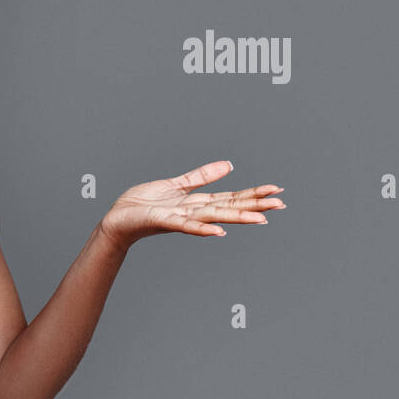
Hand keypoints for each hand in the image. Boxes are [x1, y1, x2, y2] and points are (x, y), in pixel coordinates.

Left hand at [98, 160, 283, 250]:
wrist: (117, 219)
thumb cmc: (143, 205)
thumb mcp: (176, 185)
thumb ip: (202, 177)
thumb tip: (229, 165)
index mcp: (197, 203)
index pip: (231, 198)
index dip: (253, 194)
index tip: (276, 191)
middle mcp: (193, 213)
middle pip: (229, 208)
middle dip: (254, 206)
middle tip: (281, 204)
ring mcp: (180, 218)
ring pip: (213, 217)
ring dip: (237, 218)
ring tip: (261, 219)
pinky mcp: (163, 221)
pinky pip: (185, 226)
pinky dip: (202, 229)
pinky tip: (219, 233)